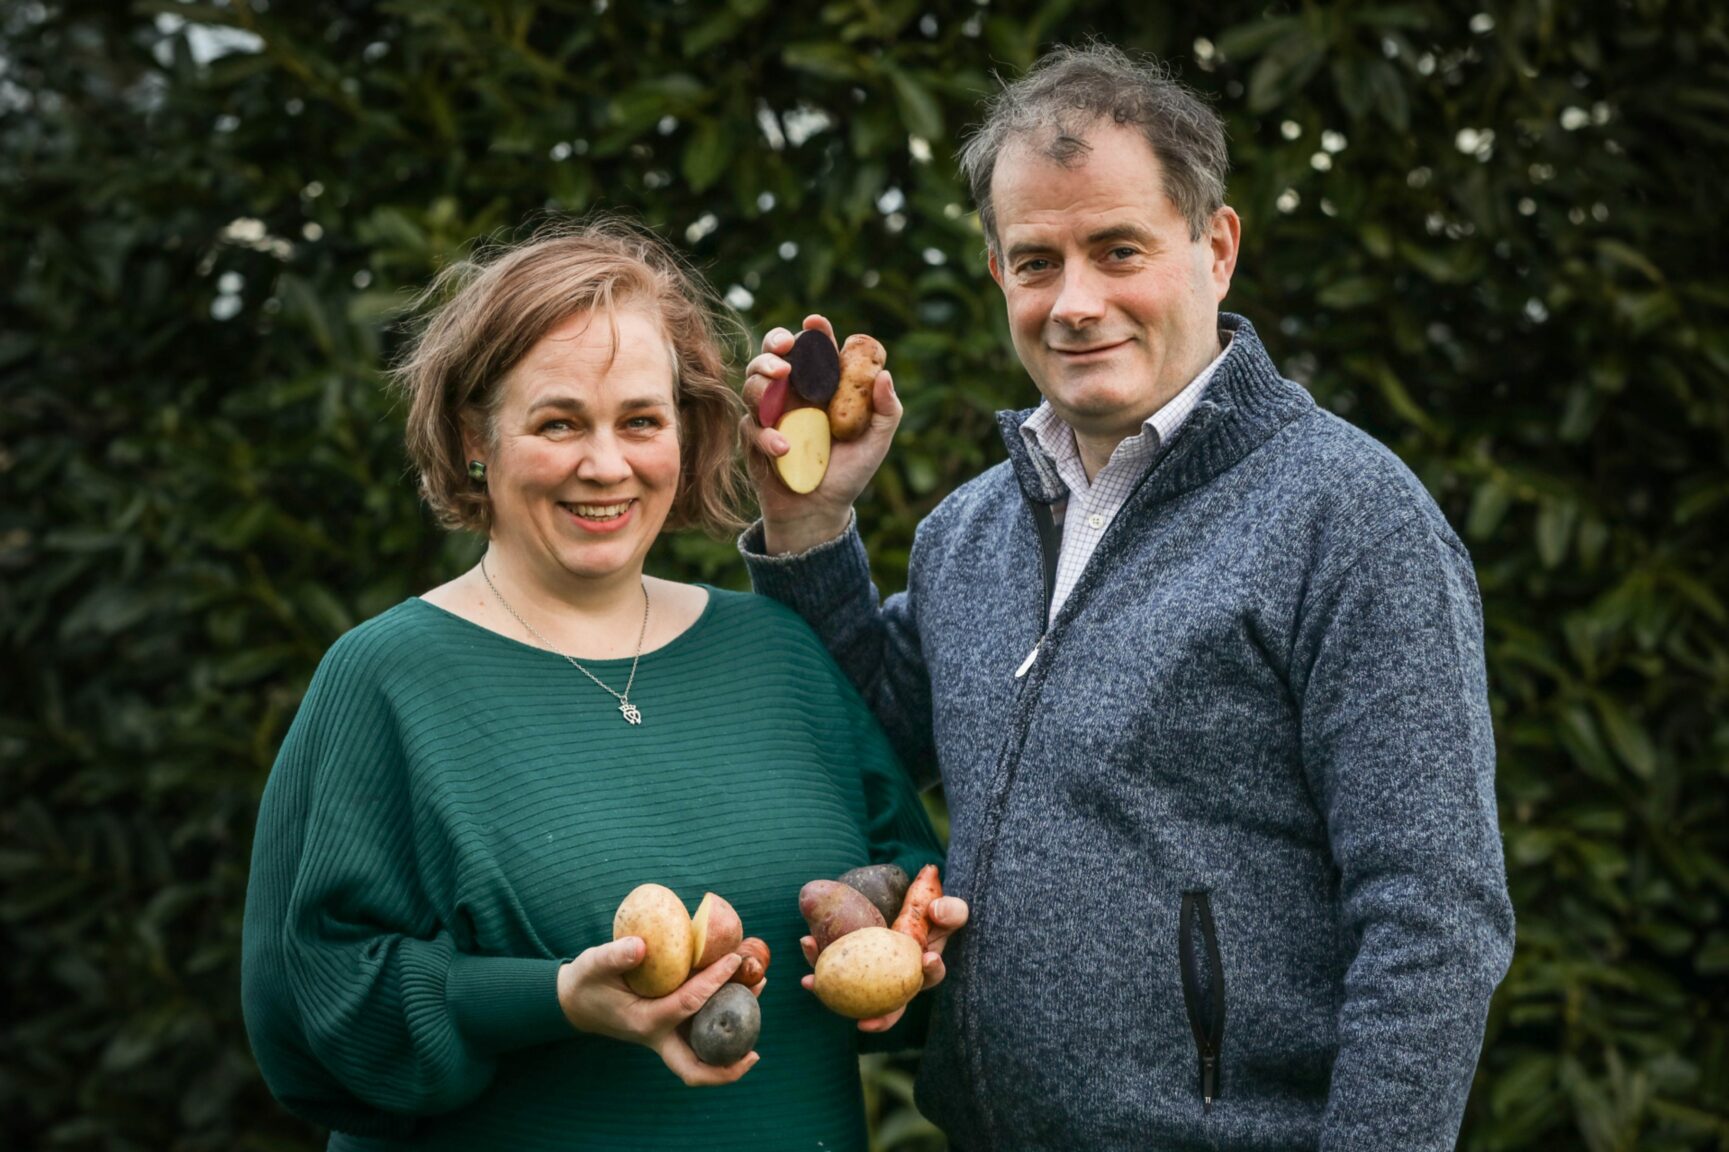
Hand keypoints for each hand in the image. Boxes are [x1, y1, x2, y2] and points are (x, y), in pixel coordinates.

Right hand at [557, 938, 763, 1085]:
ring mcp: (664, 1038)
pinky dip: (719, 1021)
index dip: (715, 982)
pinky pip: (699, 1036)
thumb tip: (641, 945)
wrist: (574, 1001)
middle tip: (755, 1053)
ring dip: (731, 1042)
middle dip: (727, 1067)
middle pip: (696, 1068)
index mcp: (646, 1022)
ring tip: (758, 994)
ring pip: (702, 1054)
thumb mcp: (593, 965)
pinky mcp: (667, 1031)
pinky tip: (737, 990)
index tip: (735, 959)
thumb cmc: (585, 982)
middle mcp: (658, 1037)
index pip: (689, 1004)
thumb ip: (615, 956)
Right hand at [740, 314, 901, 554]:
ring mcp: (770, 415)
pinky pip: (750, 426)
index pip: (814, 350)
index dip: (813, 333)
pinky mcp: (753, 439)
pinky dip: (766, 436)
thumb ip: (885, 410)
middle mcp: (792, 394)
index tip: (815, 323)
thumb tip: (885, 376)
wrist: (820, 511)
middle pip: (772, 356)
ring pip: (752, 383)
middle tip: (785, 355)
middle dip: (773, 346)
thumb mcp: (876, 442)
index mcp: (820, 387)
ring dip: (762, 382)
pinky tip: (784, 449)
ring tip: (779, 392)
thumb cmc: (850, 473)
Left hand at [799, 895, 969, 1031]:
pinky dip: (819, 957)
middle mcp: (898, 980)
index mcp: (923, 968)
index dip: (930, 972)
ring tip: (811, 982)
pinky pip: (836, 965)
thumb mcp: (948, 907)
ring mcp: (873, 974)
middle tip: (864, 1024)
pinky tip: (807, 942)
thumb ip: (951, 910)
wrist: (905, 897)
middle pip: (891, 1005)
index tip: (928, 958)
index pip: (930, 975)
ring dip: (831, 990)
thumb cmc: (931, 909)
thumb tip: (936, 911)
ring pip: (855, 990)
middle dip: (878, 1019)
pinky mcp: (852, 963)